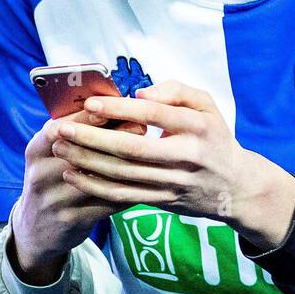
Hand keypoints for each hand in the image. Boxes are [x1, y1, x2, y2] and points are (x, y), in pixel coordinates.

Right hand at [10, 108, 144, 285]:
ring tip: (149, 153)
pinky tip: (147, 180)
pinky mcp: (71, 220)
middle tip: (142, 127)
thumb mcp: (51, 151)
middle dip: (115, 137)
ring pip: (98, 178)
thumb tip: (112, 100)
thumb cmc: (53, 176)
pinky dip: (129, 190)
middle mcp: (41, 174)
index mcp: (36, 150)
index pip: (61, 127)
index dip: (90, 116)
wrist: (36, 227)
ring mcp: (55, 199)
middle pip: (81, 152)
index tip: (119, 106)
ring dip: (126, 164)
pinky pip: (107, 202)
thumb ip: (74, 128)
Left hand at [50, 80, 294, 251]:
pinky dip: (95, 187)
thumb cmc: (214, 137)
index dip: (120, 109)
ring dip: (86, 161)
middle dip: (92, 138)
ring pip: (123, 174)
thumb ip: (176, 91)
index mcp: (199, 127)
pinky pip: (123, 196)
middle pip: (132, 148)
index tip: (90, 103)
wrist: (234, 186)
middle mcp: (187, 156)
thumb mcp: (207, 106)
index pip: (155, 115)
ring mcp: (174, 182)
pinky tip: (74, 174)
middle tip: (61, 128)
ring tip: (60, 147)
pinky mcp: (163, 202)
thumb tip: (139, 94)